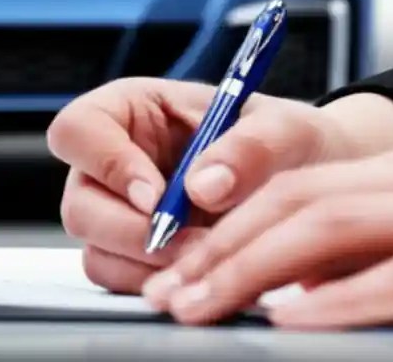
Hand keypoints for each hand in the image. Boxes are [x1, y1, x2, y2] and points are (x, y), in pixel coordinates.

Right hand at [45, 79, 392, 293]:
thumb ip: (249, 147)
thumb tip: (204, 187)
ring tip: (208, 258)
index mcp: (130, 109)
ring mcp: (119, 211)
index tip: (157, 195)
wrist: (313, 182)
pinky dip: (155, 282)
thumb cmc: (288, 141)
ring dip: (147, 263)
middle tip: (191, 243)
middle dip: (132, 231)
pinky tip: (202, 272)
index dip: (105, 163)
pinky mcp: (134, 253)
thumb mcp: (283, 128)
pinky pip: (120, 276)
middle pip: (80, 200)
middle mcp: (113, 161)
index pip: (79, 129)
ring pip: (96, 246)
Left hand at [143, 129, 392, 328]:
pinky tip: (294, 317)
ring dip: (254, 269)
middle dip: (222, 246)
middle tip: (169, 292)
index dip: (234, 222)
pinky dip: (342, 297)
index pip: (305, 183)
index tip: (186, 263)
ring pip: (333, 229)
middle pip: (300, 200)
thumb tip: (323, 272)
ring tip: (202, 306)